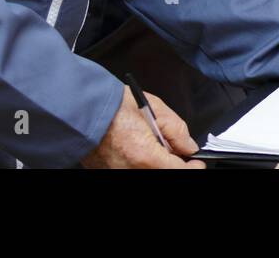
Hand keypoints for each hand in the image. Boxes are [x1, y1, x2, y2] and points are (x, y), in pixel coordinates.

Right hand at [81, 86, 202, 168]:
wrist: (82, 108)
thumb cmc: (114, 106)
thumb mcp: (156, 109)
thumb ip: (177, 131)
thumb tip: (188, 146)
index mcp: (145, 156)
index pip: (179, 172)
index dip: (193, 167)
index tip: (196, 162)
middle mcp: (131, 170)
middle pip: (163, 171)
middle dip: (172, 162)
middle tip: (171, 147)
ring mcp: (117, 172)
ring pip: (147, 170)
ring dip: (155, 161)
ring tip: (148, 141)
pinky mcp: (106, 171)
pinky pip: (130, 168)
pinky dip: (138, 161)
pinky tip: (134, 146)